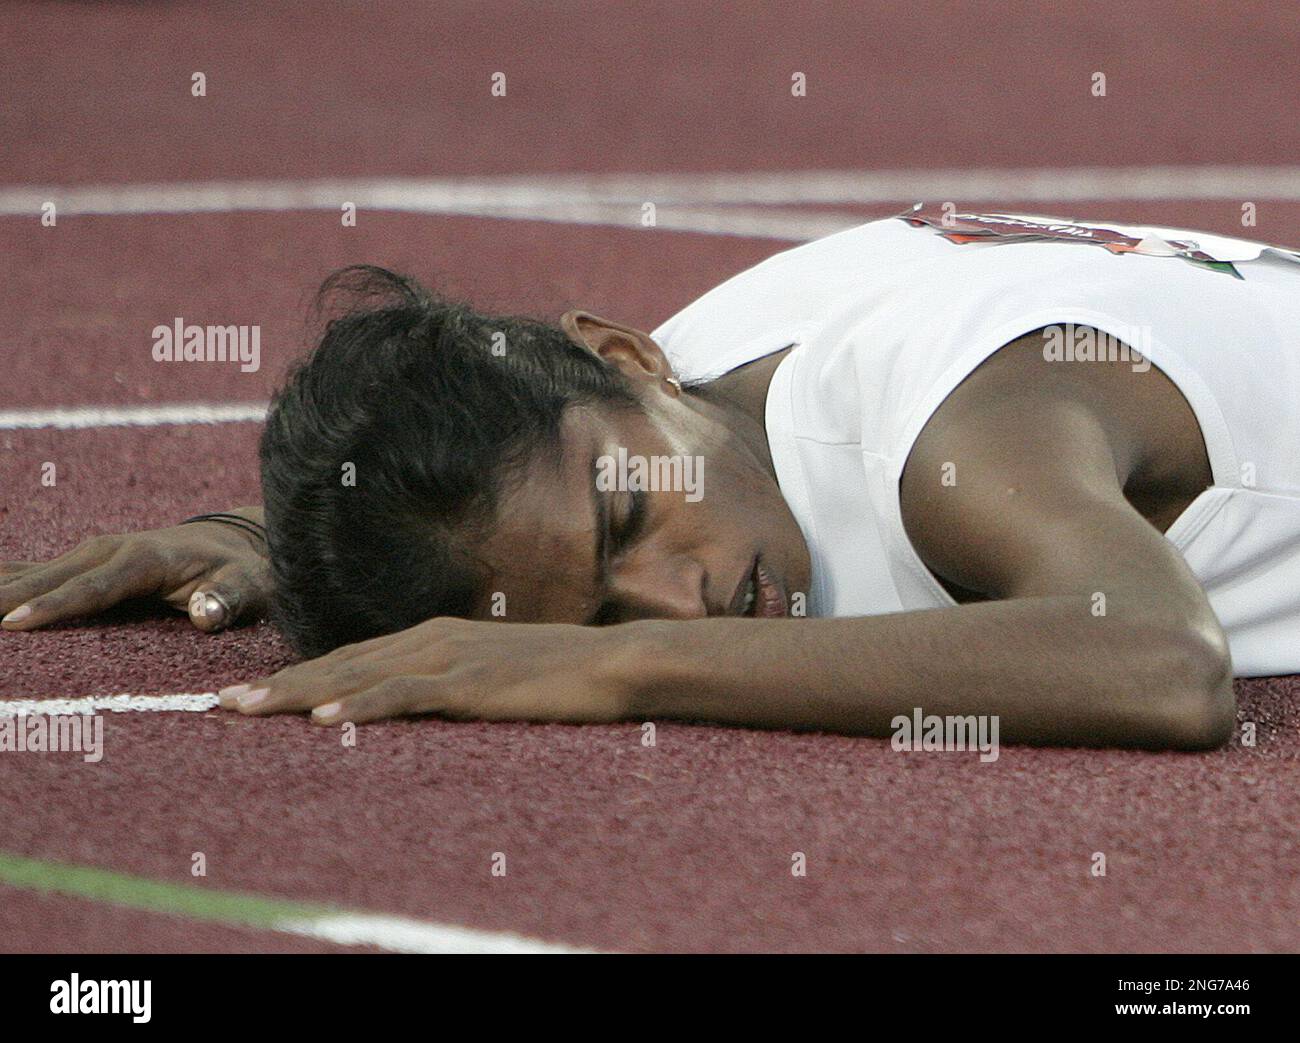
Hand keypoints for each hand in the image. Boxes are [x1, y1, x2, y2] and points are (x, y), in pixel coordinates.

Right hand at [1, 519, 270, 632]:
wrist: (241, 544)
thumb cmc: (247, 572)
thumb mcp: (252, 587)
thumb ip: (230, 599)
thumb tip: (205, 612)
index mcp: (143, 559)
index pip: (93, 588)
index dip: (54, 606)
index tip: (13, 622)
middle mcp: (107, 551)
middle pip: (42, 578)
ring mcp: (88, 554)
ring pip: (23, 573)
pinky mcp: (79, 564)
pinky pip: (26, 574)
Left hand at [218, 616, 638, 724]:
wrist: (610, 662)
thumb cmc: (557, 671)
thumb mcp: (492, 671)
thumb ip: (451, 677)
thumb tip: (422, 696)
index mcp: (432, 635)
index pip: (351, 656)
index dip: (298, 674)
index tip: (253, 693)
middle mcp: (429, 638)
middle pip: (338, 662)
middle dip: (277, 685)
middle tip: (219, 705)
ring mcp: (447, 657)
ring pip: (356, 674)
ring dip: (297, 693)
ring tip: (247, 711)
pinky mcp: (468, 681)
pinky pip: (404, 694)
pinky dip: (361, 704)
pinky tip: (325, 718)